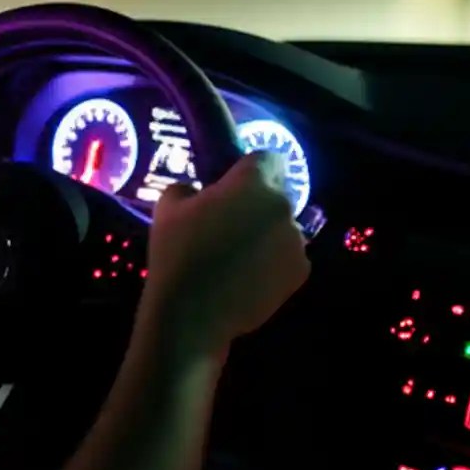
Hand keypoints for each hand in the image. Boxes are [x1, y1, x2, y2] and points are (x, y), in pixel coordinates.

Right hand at [139, 152, 310, 358]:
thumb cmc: (178, 252)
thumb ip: (188, 188)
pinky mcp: (300, 271)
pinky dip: (274, 263)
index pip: (268, 158)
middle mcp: (283, 206)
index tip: (232, 186)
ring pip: (283, 227)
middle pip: (276, 194)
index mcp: (253, 182)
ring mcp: (296, 241)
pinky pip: (288, 256)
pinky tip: (248, 277)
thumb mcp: (168, 206)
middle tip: (228, 225)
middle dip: (257, 204)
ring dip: (266, 234)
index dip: (251, 170)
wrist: (193, 312)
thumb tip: (197, 193)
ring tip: (237, 258)